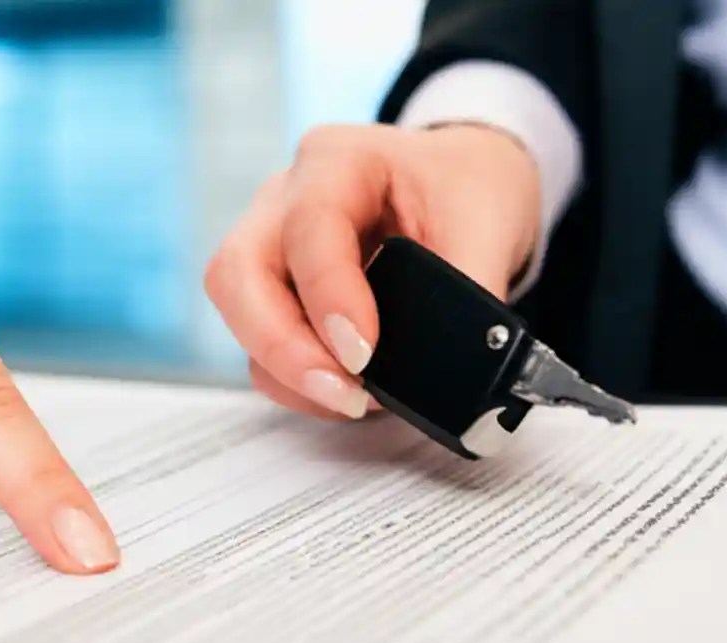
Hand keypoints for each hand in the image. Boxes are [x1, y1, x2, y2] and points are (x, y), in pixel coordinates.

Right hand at [205, 124, 541, 419]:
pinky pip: (255, 342)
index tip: (363, 354)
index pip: (308, 226)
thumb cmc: (466, 189)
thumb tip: (451, 376)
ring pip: (235, 310)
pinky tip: (343, 390)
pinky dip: (290, 378)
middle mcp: (284, 197)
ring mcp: (268, 243)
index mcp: (340, 159)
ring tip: (351, 399)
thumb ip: (466, 299)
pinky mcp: (271, 290)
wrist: (460, 184)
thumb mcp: (491, 229)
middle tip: (341, 391)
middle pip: (237, 271)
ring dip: (284, 367)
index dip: (328, 295)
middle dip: (280, 343)